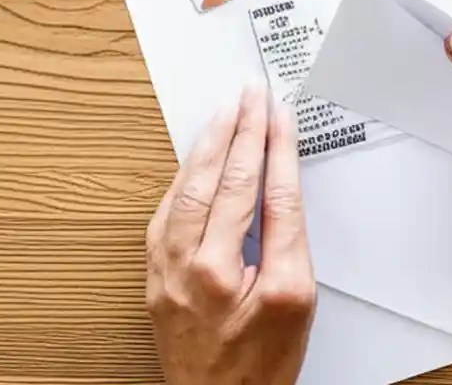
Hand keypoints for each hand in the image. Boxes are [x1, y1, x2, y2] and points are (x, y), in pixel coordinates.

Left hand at [146, 85, 315, 384]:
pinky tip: (196, 162)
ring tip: (225, 112)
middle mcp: (193, 269)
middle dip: (239, 130)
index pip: (263, 191)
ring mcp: (167, 272)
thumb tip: (279, 184)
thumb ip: (287, 237)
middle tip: (251, 94)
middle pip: (222, 180)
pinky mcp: (156, 277)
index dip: (274, 145)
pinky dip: (185, 179)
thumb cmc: (260, 367)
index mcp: (234, 275)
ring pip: (187, 190)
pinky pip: (167, 213)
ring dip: (208, 146)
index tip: (279, 110)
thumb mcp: (295, 302)